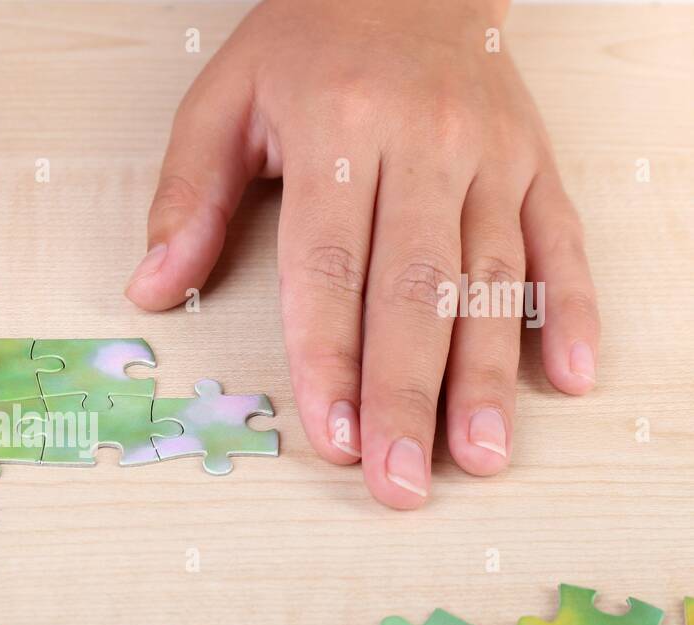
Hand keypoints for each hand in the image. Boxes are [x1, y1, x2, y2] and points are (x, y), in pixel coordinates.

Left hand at [126, 0, 598, 507]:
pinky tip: (569, 379)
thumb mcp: (223, 99)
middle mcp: (424, 144)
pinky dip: (570, 310)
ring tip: (478, 459)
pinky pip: (559, 241)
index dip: (329, 358)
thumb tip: (151, 290)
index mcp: (338, 129)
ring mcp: (491, 154)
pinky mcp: (536, 161)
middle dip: (406, 395)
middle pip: (414, 290)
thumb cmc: (308, 41)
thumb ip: (187, 196)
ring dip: (486, 377)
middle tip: (400, 482)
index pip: (329, 266)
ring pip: (491, 279)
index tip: (331, 435)